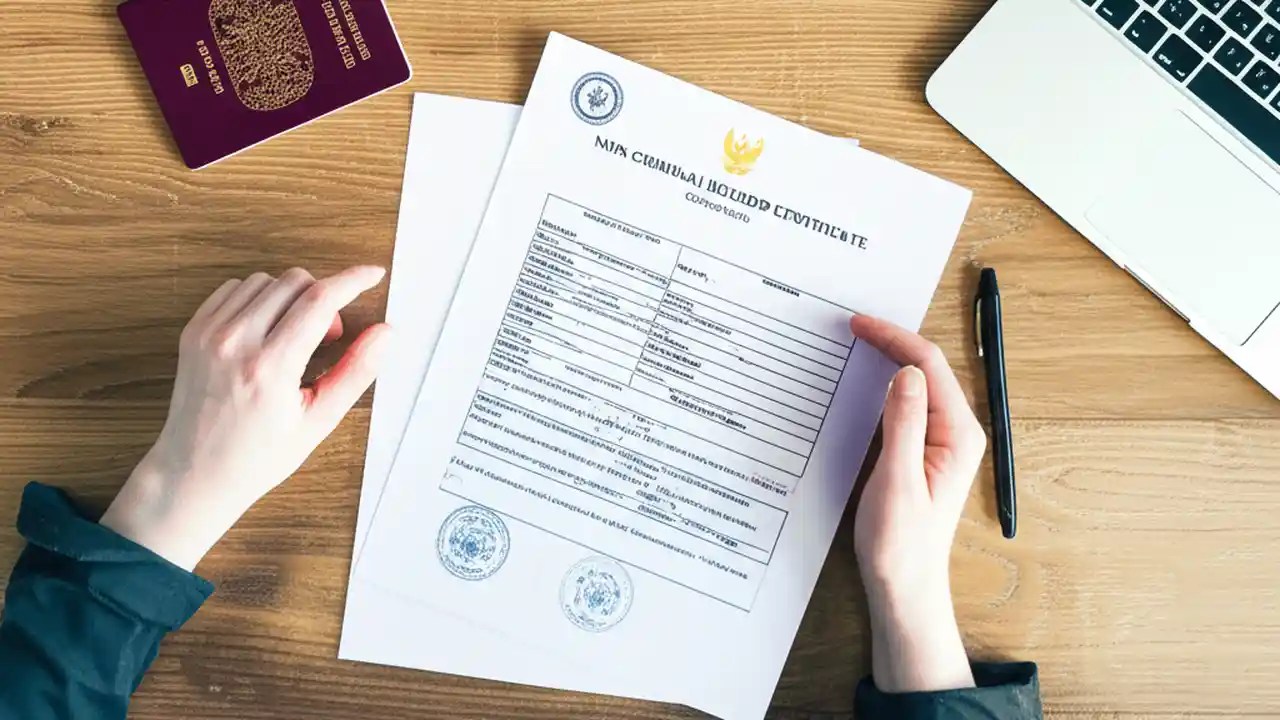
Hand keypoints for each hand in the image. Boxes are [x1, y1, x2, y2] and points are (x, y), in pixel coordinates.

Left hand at [100, 266, 390, 570]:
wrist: (195, 473)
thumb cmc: (258, 455)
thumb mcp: (319, 420)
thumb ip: (355, 371)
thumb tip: (384, 333)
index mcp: (269, 369)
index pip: (319, 301)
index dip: (353, 281)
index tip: (373, 274)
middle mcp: (235, 343)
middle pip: (294, 282)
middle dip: (322, 298)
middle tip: (327, 337)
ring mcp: (209, 334)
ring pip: (265, 281)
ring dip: (290, 298)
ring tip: (293, 337)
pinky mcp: (193, 330)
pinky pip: (235, 289)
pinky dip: (259, 300)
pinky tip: (266, 332)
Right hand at [849, 314, 986, 692]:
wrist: (904, 586)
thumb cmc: (901, 544)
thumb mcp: (898, 481)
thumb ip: (904, 424)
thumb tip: (906, 372)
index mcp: (958, 435)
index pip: (929, 367)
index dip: (894, 339)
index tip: (858, 325)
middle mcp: (956, 432)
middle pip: (926, 368)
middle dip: (891, 341)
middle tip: (850, 325)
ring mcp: (941, 440)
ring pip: (917, 383)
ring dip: (888, 359)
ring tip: (855, 342)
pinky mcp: (923, 450)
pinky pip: (907, 404)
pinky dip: (885, 385)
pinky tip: (863, 379)